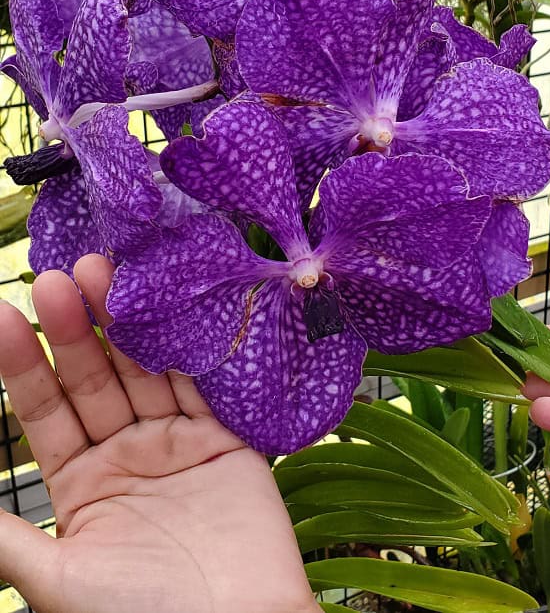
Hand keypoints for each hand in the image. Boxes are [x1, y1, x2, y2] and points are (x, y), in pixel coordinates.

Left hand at [0, 254, 320, 612]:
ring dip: (123, 325)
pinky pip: (200, 386)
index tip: (2, 317)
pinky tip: (165, 309)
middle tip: (57, 280)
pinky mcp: (223, 439)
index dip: (23, 364)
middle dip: (73, 330)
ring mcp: (175, 442)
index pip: (44, 411)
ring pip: (144, 370)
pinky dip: (185, 348)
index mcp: (82, 484)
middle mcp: (125, 454)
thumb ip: (9, 538)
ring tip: (99, 273)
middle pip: (94, 378)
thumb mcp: (59, 580)